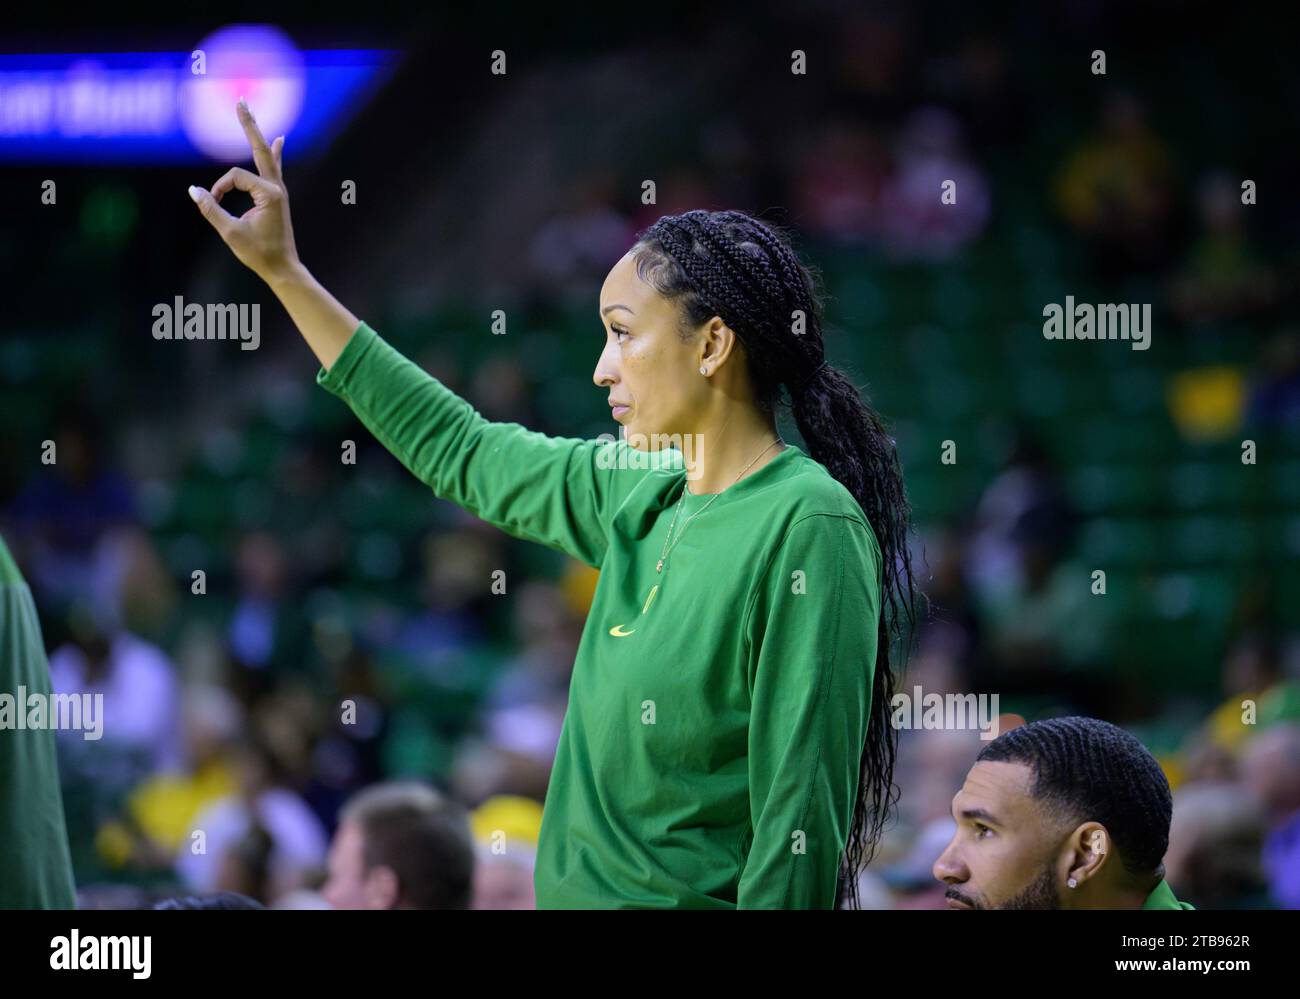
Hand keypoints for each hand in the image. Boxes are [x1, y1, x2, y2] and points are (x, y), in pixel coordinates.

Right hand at [189, 98, 299, 283]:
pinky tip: (279, 141)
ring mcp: (279, 192)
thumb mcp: (230, 233)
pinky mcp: (277, 198)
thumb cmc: (259, 253)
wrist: (283, 269)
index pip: (236, 177)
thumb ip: (211, 209)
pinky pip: (273, 169)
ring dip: (259, 136)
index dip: (220, 188)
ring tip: (255, 115)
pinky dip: (274, 154)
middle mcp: (277, 188)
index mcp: (269, 194)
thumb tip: (193, 191)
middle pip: (261, 150)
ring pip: (268, 157)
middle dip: (249, 126)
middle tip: (241, 101)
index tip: (212, 201)